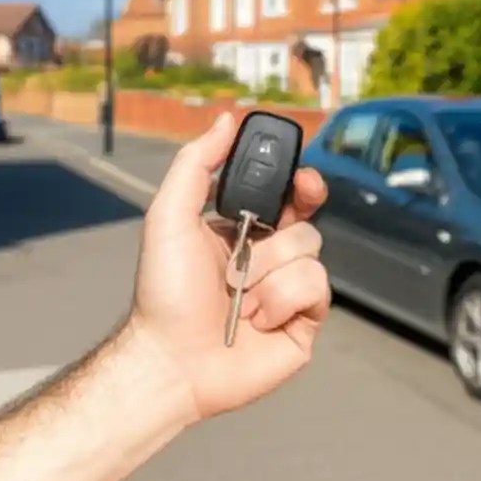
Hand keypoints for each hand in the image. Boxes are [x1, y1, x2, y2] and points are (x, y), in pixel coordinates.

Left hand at [127, 111, 330, 421]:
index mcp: (245, 232)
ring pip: (310, 253)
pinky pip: (316, 288)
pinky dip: (281, 300)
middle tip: (262, 239)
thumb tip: (225, 121)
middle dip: (280, 232)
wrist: (173, 360)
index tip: (301, 180)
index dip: (302, 184)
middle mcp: (271, 260)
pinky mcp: (305, 322)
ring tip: (237, 299)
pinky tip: (257, 319)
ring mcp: (290, 292)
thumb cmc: (164, 296)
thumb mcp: (169, 217)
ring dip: (266, 274)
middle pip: (307, 222)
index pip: (288, 197)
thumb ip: (196, 164)